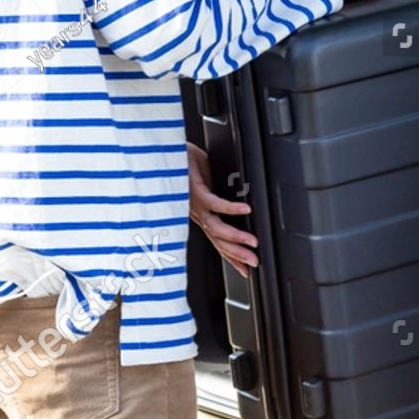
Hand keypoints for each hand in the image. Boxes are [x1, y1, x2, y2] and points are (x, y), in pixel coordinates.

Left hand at [187, 143, 258, 273]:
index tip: (245, 270)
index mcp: (201, 211)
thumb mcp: (208, 178)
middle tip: (254, 263)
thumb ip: (221, 189)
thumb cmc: (182, 162)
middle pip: (218, 240)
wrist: (165, 148)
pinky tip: (246, 209)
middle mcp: (197, 211)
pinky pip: (215, 203)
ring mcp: (195, 203)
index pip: (218, 239)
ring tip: (253, 243)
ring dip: (236, 238)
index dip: (232, 256)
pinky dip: (232, 208)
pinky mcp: (195, 189)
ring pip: (217, 227)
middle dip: (238, 255)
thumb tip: (239, 193)